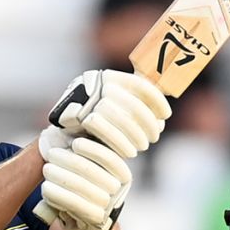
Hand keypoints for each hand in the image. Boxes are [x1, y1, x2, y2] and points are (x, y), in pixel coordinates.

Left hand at [38, 126, 131, 229]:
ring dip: (61, 176)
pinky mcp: (95, 219)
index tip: (75, 143)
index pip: (111, 158)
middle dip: (69, 160)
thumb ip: (86, 148)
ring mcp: (108, 205)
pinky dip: (59, 195)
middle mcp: (119, 189)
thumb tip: (75, 125)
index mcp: (122, 173)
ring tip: (46, 169)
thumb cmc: (84, 182)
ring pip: (82, 188)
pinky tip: (46, 188)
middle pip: (93, 172)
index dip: (93, 149)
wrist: (86, 218)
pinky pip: (75, 205)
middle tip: (52, 154)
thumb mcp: (90, 163)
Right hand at [49, 69, 170, 157]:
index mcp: (110, 78)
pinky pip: (102, 127)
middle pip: (131, 103)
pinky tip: (129, 152)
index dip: (156, 100)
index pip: (140, 84)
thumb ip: (135, 110)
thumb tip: (161, 118)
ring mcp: (85, 98)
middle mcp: (97, 84)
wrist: (63, 139)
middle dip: (148, 123)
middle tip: (154, 138)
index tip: (166, 115)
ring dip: (135, 135)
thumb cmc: (97, 128)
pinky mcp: (76, 114)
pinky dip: (120, 142)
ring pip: (119, 116)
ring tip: (142, 147)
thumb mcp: (117, 113)